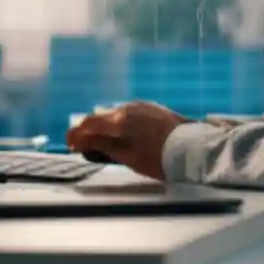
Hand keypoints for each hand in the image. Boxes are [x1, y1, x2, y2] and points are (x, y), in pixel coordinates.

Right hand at [65, 102, 191, 179]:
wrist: (193, 149)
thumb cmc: (161, 157)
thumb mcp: (127, 157)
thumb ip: (103, 146)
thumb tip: (85, 141)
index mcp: (120, 120)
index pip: (89, 124)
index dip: (76, 134)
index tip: (71, 145)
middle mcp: (129, 108)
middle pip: (101, 117)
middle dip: (90, 131)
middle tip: (84, 146)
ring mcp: (143, 106)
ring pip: (116, 115)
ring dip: (107, 127)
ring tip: (104, 144)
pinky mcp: (154, 109)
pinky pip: (130, 114)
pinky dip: (121, 124)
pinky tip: (124, 136)